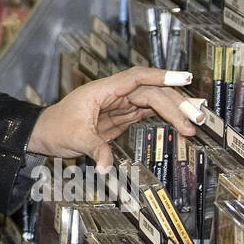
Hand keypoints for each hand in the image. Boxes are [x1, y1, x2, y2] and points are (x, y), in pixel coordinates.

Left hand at [28, 68, 203, 173]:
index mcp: (103, 90)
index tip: (183, 78)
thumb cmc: (56, 128)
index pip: (136, 78)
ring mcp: (120, 104)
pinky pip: (148, 112)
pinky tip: (182, 123)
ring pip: (153, 101)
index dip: (161, 76)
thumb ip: (94, 149)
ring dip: (175, 110)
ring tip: (196, 123)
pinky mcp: (122, 115)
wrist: (46, 133)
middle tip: (196, 119)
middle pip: (151, 92)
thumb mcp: (74, 139)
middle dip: (175, 103)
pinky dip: (166, 117)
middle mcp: (114, 94)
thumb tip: (106, 167)